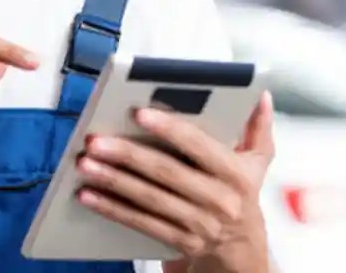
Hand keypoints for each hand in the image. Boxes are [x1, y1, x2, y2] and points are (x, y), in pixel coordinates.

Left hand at [76, 91, 274, 271]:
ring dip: (113, 181)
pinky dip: (112, 208)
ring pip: (149, 199)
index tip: (139, 112)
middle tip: (95, 140)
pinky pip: (141, 223)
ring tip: (85, 163)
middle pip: (166, 173)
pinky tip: (88, 194)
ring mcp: (198, 225)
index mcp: (237, 174)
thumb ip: (258, 126)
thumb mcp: (257, 162)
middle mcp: (219, 201)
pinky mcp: (179, 242)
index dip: (170, 129)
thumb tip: (260, 94)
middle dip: (128, 155)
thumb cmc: (241, 194)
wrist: (242, 250)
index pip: (200, 147)